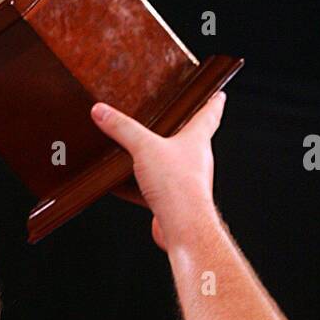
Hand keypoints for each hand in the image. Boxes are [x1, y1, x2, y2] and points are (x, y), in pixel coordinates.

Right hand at [90, 91, 226, 250]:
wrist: (183, 225)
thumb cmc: (178, 185)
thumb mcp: (144, 147)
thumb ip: (122, 128)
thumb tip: (102, 111)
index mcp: (197, 139)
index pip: (210, 113)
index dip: (213, 100)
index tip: (217, 93)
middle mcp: (196, 159)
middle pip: (191, 139)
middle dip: (180, 130)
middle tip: (171, 119)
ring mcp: (185, 181)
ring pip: (170, 164)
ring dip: (156, 159)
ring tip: (136, 151)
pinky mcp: (173, 201)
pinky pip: (153, 188)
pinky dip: (137, 186)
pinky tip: (119, 185)